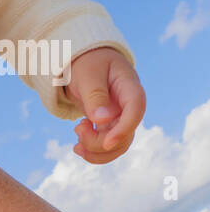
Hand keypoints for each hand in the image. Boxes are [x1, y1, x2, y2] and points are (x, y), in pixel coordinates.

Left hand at [62, 46, 145, 163]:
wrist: (83, 60)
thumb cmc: (87, 62)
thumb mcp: (88, 73)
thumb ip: (95, 95)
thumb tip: (102, 120)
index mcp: (129, 86)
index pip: (136, 108)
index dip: (125, 128)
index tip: (107, 142)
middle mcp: (128, 105)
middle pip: (126, 133)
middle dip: (101, 142)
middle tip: (78, 129)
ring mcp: (121, 116)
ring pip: (119, 144)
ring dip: (97, 151)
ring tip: (76, 145)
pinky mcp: (110, 125)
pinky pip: (108, 144)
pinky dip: (94, 150)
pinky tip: (78, 148)